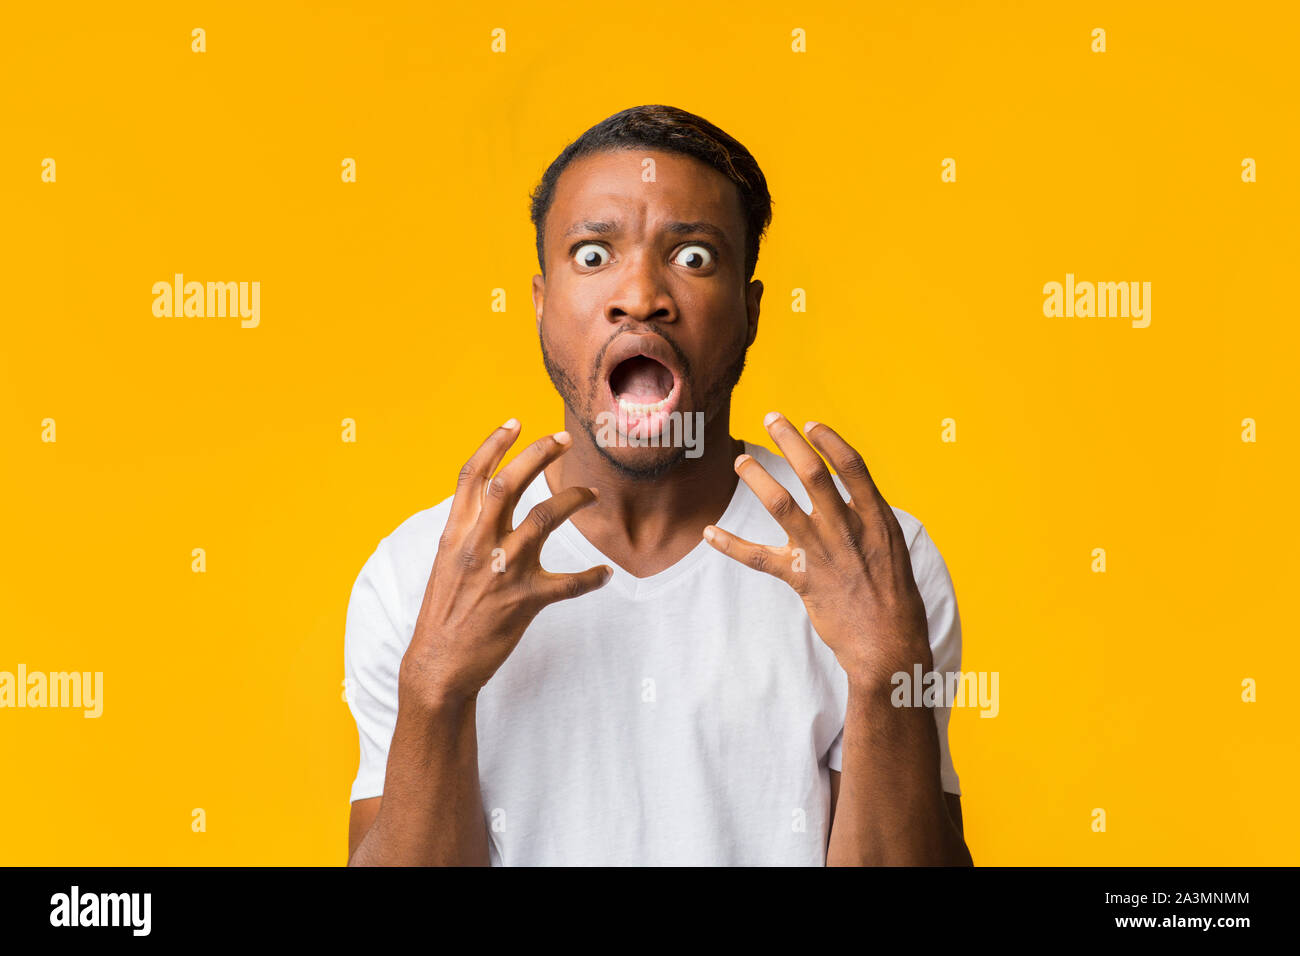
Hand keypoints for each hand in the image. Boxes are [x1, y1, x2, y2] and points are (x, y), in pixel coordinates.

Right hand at [400, 420, 612, 706]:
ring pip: (543, 519)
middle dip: (538, 455)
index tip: (516, 422)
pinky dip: (591, 578)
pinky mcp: (524, 601)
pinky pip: (568, 584)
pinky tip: (605, 573)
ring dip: (573, 499)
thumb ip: (467, 531)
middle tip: (565, 440)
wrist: (438, 665)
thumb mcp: (446, 563)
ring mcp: (502, 571)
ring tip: (592, 493)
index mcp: (455, 534)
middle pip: (509, 484)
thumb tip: (488, 502)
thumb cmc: (444, 614)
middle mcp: (477, 545)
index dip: (494, 444)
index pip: (471, 475)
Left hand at [702, 413, 932, 687]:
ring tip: (740, 461)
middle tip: (772, 418)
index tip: (811, 423)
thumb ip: (868, 519)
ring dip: (757, 478)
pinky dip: (731, 544)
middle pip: (813, 474)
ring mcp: (823, 553)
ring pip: (782, 504)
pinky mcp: (802, 579)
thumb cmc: (894, 598)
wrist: (890, 646)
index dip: (830, 441)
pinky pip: (758, 557)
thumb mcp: (893, 548)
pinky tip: (709, 532)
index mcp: (877, 519)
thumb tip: (852, 493)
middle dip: (790, 441)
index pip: (852, 466)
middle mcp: (849, 530)